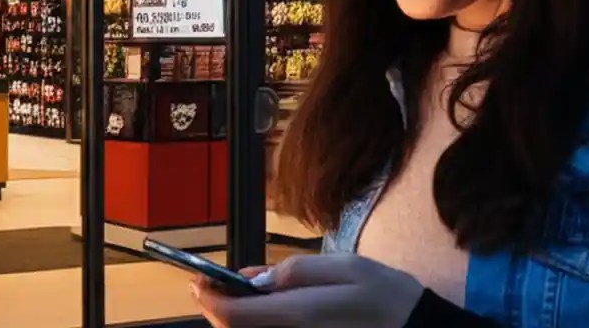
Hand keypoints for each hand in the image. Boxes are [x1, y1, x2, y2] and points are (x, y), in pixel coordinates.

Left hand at [191, 254, 424, 327]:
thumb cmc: (389, 297)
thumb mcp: (348, 267)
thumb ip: (298, 271)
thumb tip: (254, 279)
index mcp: (301, 314)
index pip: (235, 316)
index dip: (210, 300)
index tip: (200, 282)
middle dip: (219, 310)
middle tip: (212, 286)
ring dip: (236, 319)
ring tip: (237, 295)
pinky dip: (258, 325)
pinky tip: (263, 309)